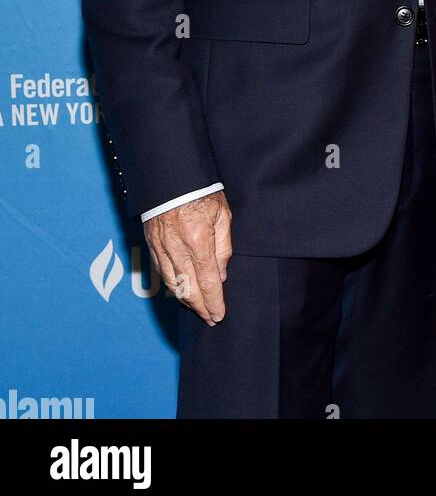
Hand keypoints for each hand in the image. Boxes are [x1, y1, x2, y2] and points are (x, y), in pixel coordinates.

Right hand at [144, 192, 232, 323]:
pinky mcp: (152, 244)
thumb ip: (223, 246)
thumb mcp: (222, 214)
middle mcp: (178, 249)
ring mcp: (161, 248)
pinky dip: (172, 286)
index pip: (208, 282)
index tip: (218, 315)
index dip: (213, 302)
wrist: (171, 176)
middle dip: (200, 307)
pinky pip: (161, 272)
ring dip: (186, 300)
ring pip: (172, 284)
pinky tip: (180, 291)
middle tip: (210, 319)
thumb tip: (221, 275)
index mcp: (198, 241)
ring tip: (198, 309)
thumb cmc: (202, 192)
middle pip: (189, 289)